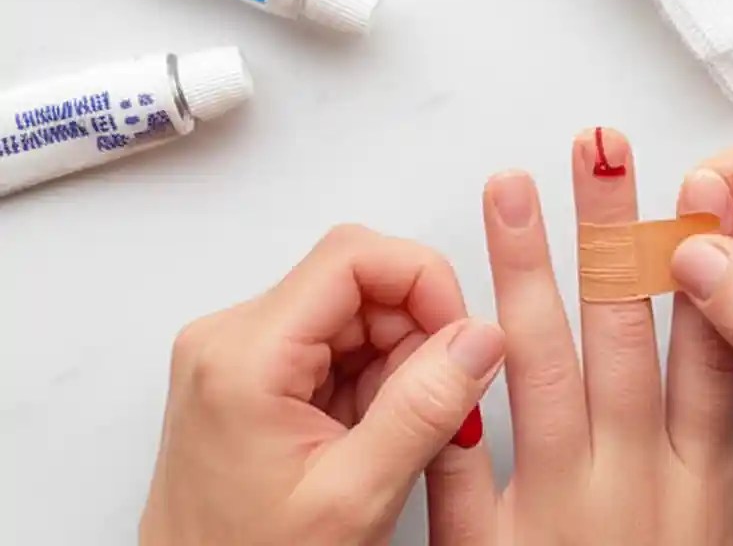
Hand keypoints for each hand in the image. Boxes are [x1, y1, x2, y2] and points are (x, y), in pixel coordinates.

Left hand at [140, 226, 504, 545]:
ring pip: (354, 311)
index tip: (462, 335)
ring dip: (399, 360)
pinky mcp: (253, 374)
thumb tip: (481, 338)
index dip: (424, 281)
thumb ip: (424, 409)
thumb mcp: (355, 497)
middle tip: (440, 400)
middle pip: (357, 280)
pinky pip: (337, 344)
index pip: (353, 257)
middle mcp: (230, 340)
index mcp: (243, 357)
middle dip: (416, 331)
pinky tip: (373, 432)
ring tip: (398, 432)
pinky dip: (375, 380)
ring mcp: (239, 355)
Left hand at [420, 129, 732, 543]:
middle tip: (596, 151)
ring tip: (510, 192)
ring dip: (524, 270)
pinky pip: (464, 460)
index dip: (700, 265)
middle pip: (623, 332)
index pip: (707, 349)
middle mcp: (633, 481)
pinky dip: (449, 393)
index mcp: (697, 483)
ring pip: (541, 365)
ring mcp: (559, 508)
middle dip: (610, 232)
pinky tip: (439, 324)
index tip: (694, 194)